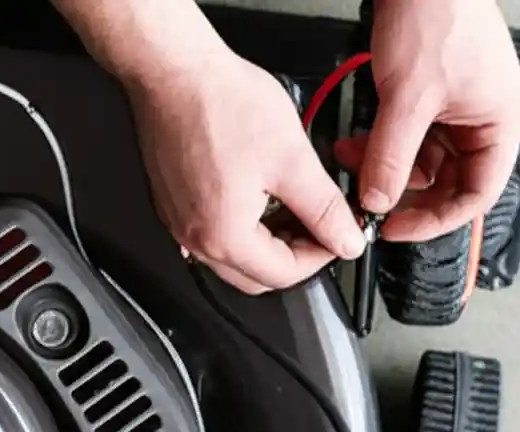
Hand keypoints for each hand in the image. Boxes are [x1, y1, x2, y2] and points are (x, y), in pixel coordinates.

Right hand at [128, 51, 365, 293]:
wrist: (173, 68)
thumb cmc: (219, 103)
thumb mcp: (292, 160)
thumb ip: (324, 209)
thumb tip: (346, 240)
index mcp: (224, 236)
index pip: (284, 274)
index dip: (322, 257)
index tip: (340, 234)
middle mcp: (194, 237)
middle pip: (257, 275)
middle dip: (296, 256)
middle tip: (321, 224)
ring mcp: (179, 220)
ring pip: (235, 255)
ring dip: (270, 241)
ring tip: (295, 205)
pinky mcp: (173, 200)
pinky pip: (214, 231)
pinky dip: (244, 225)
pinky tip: (263, 195)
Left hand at [334, 0, 519, 241]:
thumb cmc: (438, 11)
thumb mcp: (408, 97)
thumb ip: (391, 156)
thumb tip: (378, 201)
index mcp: (501, 125)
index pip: (474, 197)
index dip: (434, 219)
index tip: (396, 228)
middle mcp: (486, 119)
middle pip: (446, 180)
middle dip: (402, 188)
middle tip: (367, 200)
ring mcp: (461, 106)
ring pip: (423, 158)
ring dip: (386, 163)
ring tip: (352, 158)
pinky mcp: (436, 92)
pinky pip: (411, 133)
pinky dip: (382, 141)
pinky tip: (357, 140)